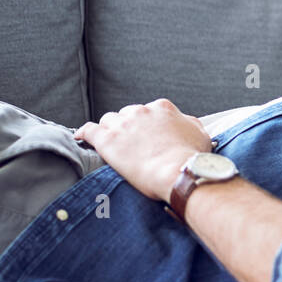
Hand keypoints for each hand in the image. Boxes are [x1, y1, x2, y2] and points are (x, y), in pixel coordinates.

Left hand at [74, 98, 211, 201]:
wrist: (178, 172)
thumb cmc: (192, 157)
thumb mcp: (201, 134)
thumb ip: (189, 123)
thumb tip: (183, 122)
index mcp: (162, 108)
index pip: (149, 111)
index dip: (148, 125)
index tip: (149, 137)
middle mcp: (141, 111)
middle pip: (127, 114)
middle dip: (129, 127)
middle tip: (134, 145)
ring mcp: (122, 124)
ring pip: (109, 120)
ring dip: (111, 130)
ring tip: (114, 145)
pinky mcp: (107, 140)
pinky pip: (88, 130)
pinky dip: (83, 133)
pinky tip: (81, 137)